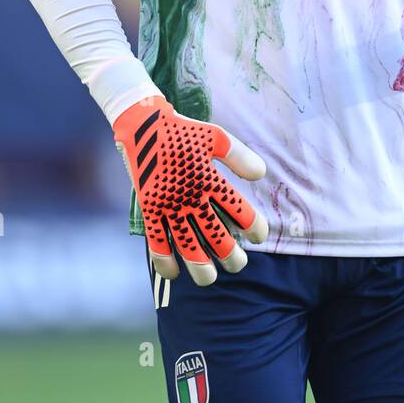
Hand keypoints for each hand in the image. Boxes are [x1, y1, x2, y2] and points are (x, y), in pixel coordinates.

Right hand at [113, 94, 267, 285]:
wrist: (142, 124)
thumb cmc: (183, 130)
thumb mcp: (216, 136)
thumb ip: (239, 156)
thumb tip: (261, 175)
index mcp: (209, 178)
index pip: (238, 209)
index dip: (253, 226)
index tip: (259, 236)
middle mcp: (190, 195)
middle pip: (215, 233)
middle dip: (230, 254)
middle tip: (239, 264)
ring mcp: (168, 205)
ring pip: (186, 244)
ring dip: (200, 265)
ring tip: (209, 279)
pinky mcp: (149, 209)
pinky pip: (156, 240)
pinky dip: (165, 259)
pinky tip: (174, 274)